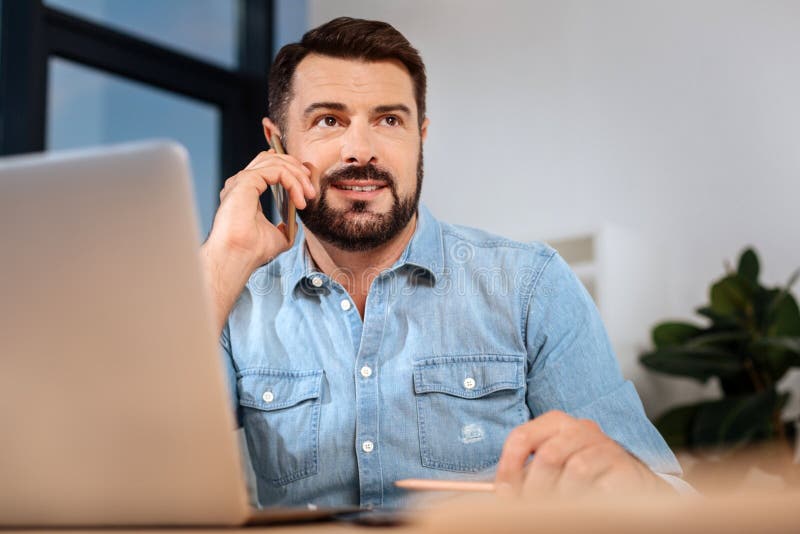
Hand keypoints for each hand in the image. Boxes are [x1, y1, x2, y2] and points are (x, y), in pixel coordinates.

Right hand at [209, 149, 314, 265]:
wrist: (239, 257)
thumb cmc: (251, 251)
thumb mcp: (278, 236)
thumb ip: (286, 226)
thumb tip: (294, 222)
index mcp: (246, 192)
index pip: (268, 167)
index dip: (291, 170)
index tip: (307, 188)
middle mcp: (241, 183)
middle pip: (272, 158)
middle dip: (297, 169)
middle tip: (311, 190)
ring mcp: (242, 180)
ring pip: (276, 162)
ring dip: (298, 176)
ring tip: (308, 195)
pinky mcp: (246, 181)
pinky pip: (277, 171)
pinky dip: (293, 181)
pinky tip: (299, 199)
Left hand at [495, 410, 668, 497]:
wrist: (626, 479)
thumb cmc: (580, 470)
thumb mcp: (550, 465)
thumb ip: (526, 471)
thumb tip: (502, 490)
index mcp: (555, 423)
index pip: (522, 437)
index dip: (508, 467)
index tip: (503, 492)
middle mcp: (580, 429)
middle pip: (548, 456)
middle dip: (534, 488)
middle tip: (527, 508)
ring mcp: (604, 446)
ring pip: (575, 471)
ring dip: (561, 496)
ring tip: (555, 509)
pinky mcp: (623, 467)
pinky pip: (600, 486)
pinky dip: (585, 500)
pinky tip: (578, 506)